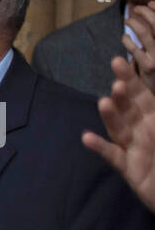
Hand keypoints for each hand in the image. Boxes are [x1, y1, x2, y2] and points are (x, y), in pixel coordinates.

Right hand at [84, 55, 154, 211]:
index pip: (141, 94)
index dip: (131, 77)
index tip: (118, 60)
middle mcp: (142, 129)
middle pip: (128, 108)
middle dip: (122, 94)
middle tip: (118, 81)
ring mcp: (133, 148)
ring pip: (119, 128)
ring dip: (111, 116)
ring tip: (105, 102)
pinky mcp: (128, 168)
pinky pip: (113, 155)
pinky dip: (100, 147)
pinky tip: (87, 138)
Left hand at [122, 1, 154, 93]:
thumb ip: (152, 41)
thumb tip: (150, 16)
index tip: (150, 3)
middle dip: (147, 13)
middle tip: (137, 9)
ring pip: (146, 34)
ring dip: (135, 24)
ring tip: (128, 20)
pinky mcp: (149, 67)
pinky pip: (136, 49)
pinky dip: (129, 40)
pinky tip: (124, 37)